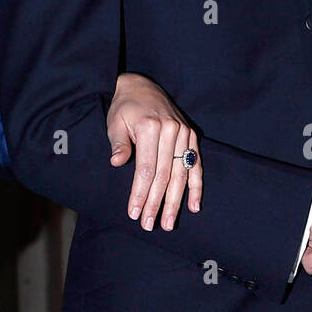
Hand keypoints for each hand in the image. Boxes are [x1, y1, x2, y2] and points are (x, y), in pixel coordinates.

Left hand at [106, 73, 201, 230]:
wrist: (141, 86)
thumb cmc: (124, 108)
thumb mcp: (115, 122)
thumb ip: (118, 143)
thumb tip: (116, 163)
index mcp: (150, 127)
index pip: (146, 169)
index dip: (140, 193)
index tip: (134, 213)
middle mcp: (170, 130)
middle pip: (164, 175)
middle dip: (156, 203)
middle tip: (150, 225)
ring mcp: (184, 133)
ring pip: (181, 174)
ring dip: (176, 201)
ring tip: (169, 223)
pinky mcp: (191, 136)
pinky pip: (196, 165)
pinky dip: (196, 186)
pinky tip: (193, 206)